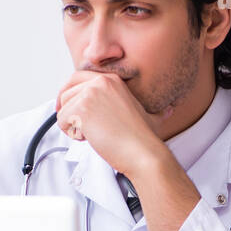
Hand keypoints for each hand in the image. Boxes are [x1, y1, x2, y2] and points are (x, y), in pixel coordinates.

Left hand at [55, 70, 170, 177]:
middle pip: (66, 90)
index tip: (70, 107)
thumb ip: (157, 110)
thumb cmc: (147, 139)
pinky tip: (90, 138)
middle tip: (72, 124)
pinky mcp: (81, 109)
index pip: (77, 77)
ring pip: (62, 108)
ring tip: (92, 134)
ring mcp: (90, 94)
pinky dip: (71, 134)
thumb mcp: (151, 116)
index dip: (70, 93)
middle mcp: (100, 82)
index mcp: (112, 80)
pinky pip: (61, 121)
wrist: (143, 152)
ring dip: (71, 124)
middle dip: (65, 108)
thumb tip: (170, 109)